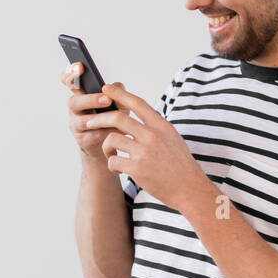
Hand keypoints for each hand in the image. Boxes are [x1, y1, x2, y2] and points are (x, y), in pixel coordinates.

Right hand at [61, 62, 117, 161]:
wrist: (110, 143)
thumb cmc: (113, 116)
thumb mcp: (118, 101)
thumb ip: (117, 92)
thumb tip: (116, 87)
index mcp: (81, 94)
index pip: (69, 81)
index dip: (70, 73)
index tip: (79, 66)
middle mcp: (75, 109)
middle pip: (73, 102)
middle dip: (90, 100)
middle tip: (107, 100)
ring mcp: (76, 125)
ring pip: (81, 121)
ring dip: (98, 118)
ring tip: (114, 116)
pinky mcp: (82, 140)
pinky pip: (91, 137)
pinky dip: (105, 133)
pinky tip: (116, 131)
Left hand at [82, 82, 211, 213]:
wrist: (189, 189)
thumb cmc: (180, 165)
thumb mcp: (172, 138)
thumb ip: (155, 127)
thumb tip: (139, 116)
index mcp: (162, 126)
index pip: (138, 103)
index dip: (119, 94)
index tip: (106, 88)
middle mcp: (152, 136)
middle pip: (118, 119)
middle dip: (99, 119)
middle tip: (89, 122)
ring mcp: (144, 152)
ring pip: (111, 139)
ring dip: (106, 147)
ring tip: (111, 155)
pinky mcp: (137, 169)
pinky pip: (113, 161)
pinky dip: (112, 165)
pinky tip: (119, 169)